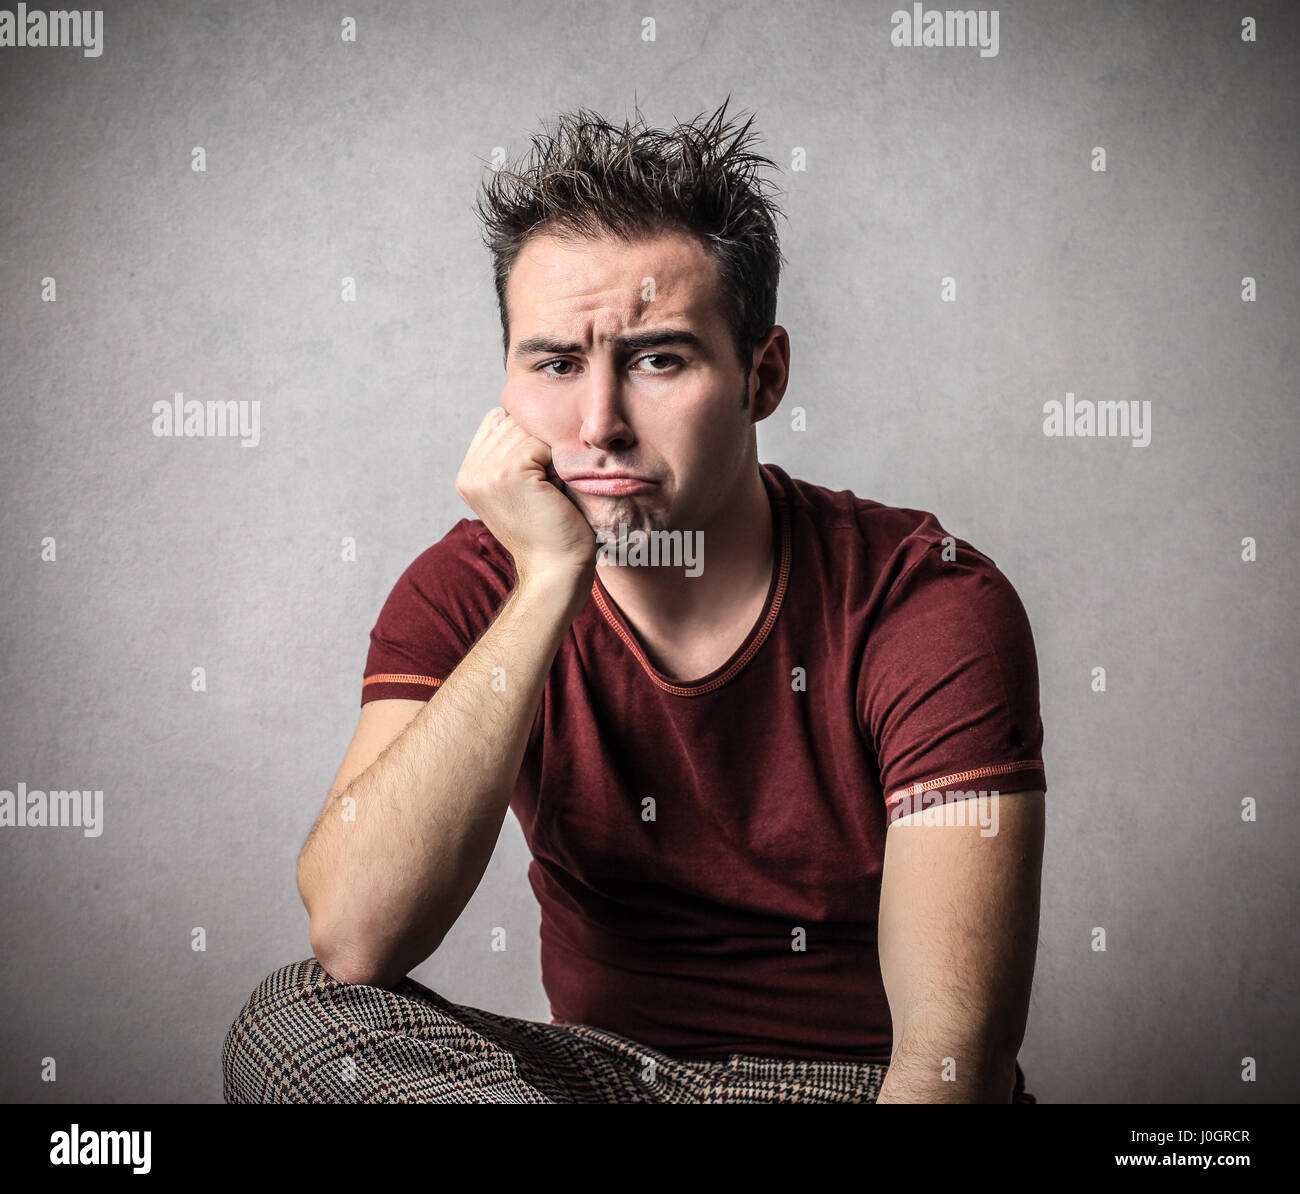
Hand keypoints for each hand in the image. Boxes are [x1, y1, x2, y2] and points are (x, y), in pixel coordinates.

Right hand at [455, 407, 595, 590]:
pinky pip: (541, 442)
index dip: (527, 440)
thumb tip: (522, 411)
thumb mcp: (520, 489)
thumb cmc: (551, 531)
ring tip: (551, 490)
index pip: (497, 422)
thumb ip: (510, 453)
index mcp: (467, 476)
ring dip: (549, 455)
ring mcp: (486, 472)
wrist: (555, 571)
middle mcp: (470, 473)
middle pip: (513, 422)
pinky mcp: (509, 472)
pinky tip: (555, 492)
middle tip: (549, 488)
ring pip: (527, 430)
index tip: (539, 478)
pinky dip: (557, 463)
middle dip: (540, 446)